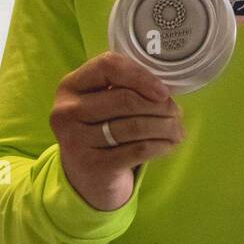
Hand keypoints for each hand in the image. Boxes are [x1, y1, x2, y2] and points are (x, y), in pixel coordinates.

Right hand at [49, 51, 185, 211]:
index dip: (141, 75)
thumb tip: (164, 92)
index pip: (107, 66)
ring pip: (135, 126)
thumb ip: (126, 88)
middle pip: (126, 99)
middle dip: (160, 106)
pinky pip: (138, 149)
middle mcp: (66, 111)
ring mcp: (76, 140)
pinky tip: (168, 145)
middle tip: (177, 113)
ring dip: (165, 127)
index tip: (163, 91)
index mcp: (70, 86)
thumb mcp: (103, 103)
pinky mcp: (92, 165)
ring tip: (177, 129)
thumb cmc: (101, 130)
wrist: (86, 177)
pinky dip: (161, 145)